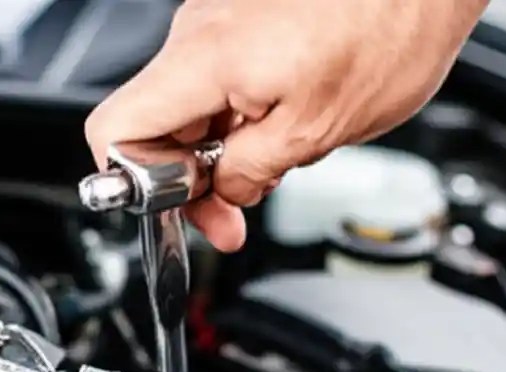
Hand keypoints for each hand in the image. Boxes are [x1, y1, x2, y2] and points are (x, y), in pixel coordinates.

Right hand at [85, 0, 488, 251]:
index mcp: (204, 59)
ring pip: (190, 106)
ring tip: (269, 171)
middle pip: (152, 123)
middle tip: (229, 218)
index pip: (115, 129)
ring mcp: (219, 21)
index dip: (137, 182)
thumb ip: (251, 171)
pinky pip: (220, 81)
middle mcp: (199, 32)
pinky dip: (240, 118)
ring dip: (220, 151)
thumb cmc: (390, 27)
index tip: (178, 210)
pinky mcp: (245, 18)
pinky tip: (281, 134)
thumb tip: (222, 193)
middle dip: (189, 180)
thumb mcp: (317, 130)